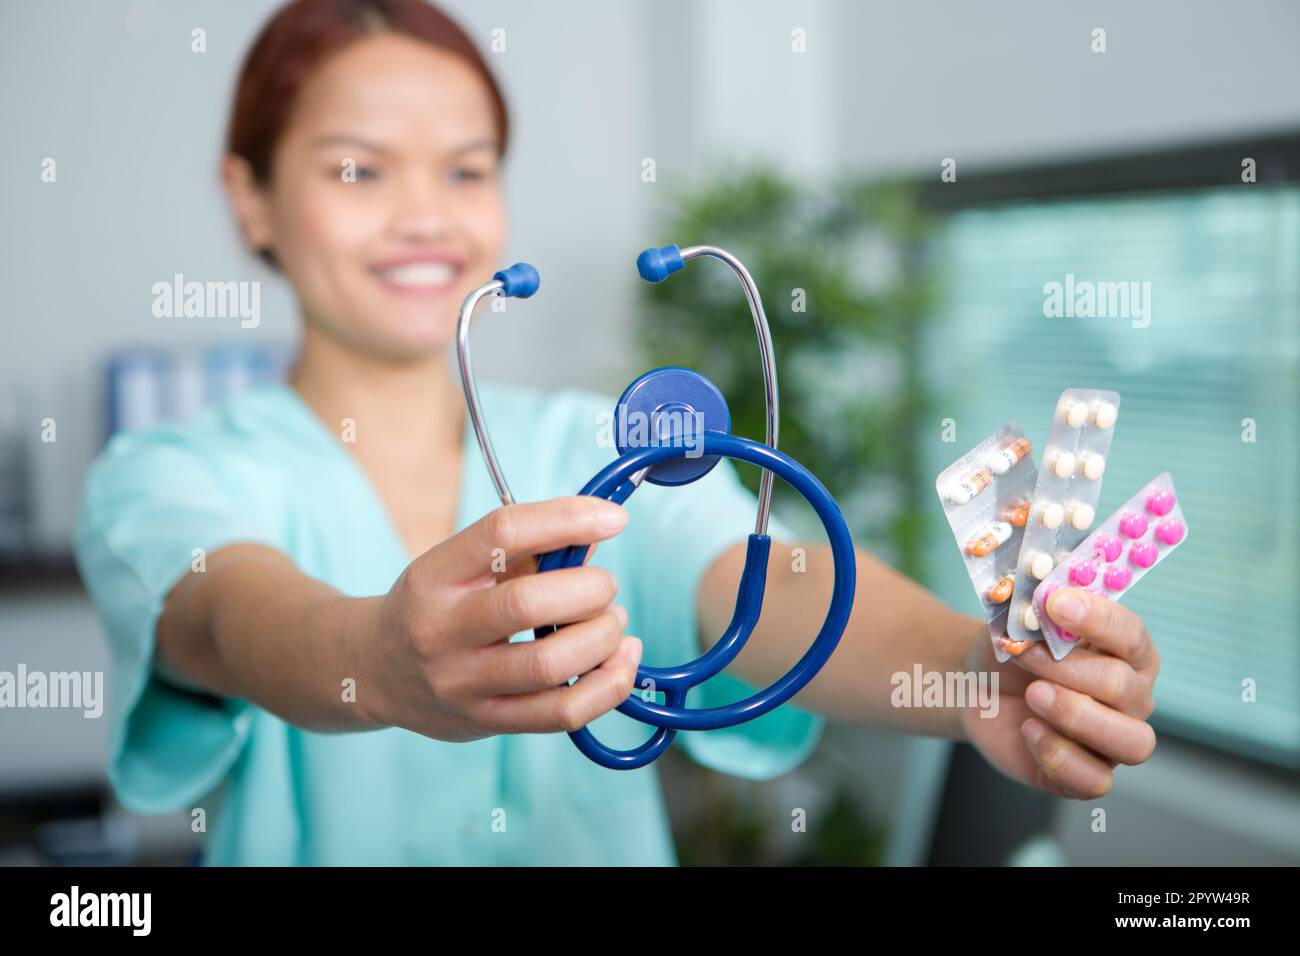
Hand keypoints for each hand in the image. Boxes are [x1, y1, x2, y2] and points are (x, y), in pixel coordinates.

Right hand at [363, 496, 641, 741]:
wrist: (372, 672)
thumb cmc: (434, 606)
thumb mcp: (461, 567)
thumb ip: (527, 551)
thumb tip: (598, 536)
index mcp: (435, 576)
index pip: (503, 532)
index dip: (566, 519)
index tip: (613, 519)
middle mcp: (442, 630)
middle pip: (528, 603)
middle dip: (589, 589)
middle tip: (606, 586)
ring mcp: (461, 683)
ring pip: (550, 665)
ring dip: (602, 637)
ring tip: (613, 623)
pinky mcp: (486, 722)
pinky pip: (561, 713)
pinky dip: (607, 685)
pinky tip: (621, 661)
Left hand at [960, 588, 1158, 798]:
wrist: (976, 686)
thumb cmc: (1010, 649)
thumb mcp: (1017, 622)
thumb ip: (1035, 610)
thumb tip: (1045, 600)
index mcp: (1126, 651)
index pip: (1130, 634)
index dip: (1096, 619)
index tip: (1055, 603)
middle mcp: (1131, 697)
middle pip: (1124, 688)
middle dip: (1069, 671)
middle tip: (1028, 657)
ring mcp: (1113, 739)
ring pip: (1133, 742)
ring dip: (1078, 716)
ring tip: (1034, 696)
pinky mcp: (1085, 774)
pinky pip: (1096, 781)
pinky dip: (1061, 756)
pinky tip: (1030, 732)